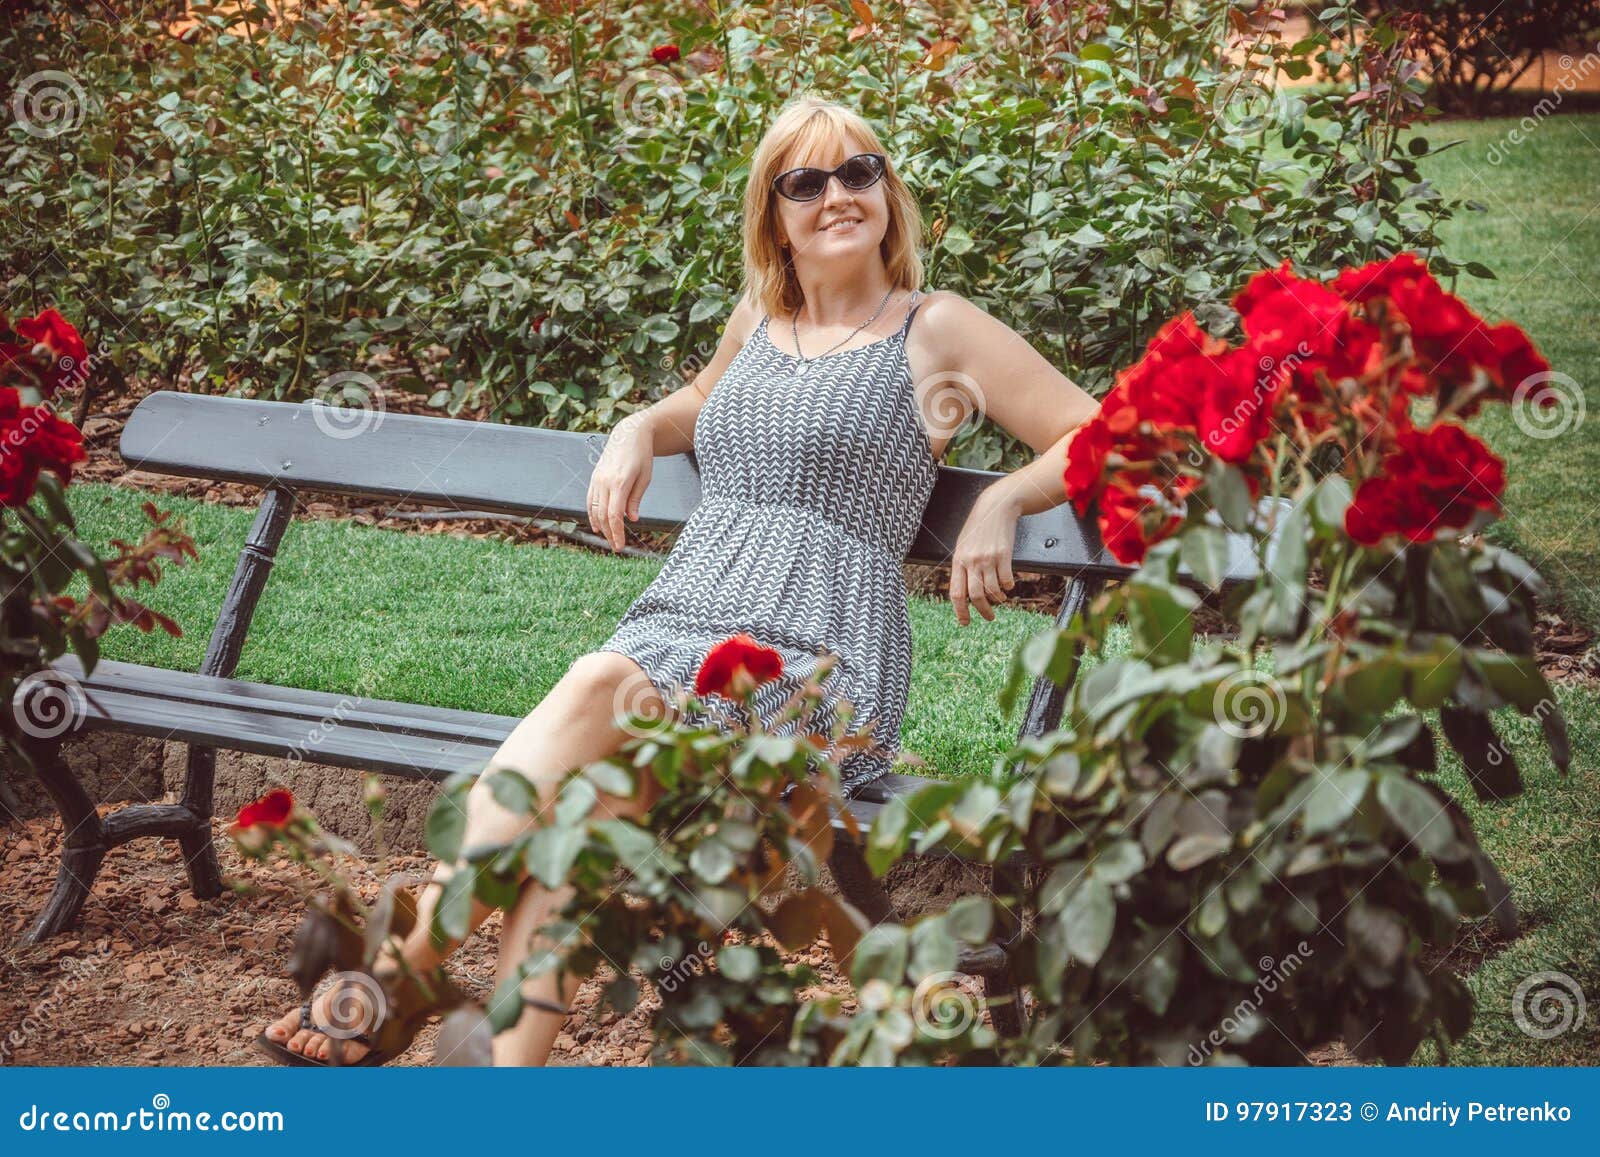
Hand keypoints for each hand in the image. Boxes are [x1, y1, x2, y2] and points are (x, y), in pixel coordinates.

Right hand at [586, 414, 654, 551]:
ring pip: (594, 509)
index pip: (614, 515)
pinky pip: (590, 500)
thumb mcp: (645, 477)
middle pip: (603, 515)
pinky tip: (597, 525)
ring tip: (609, 538)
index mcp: (620, 482)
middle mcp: (605, 481)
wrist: (628, 434)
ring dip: (601, 526)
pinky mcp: (594, 477)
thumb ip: (635, 499)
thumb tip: (630, 519)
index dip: (617, 533)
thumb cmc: (642, 456)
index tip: (620, 546)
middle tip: (616, 547)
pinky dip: (592, 514)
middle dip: (609, 534)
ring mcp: (597, 479)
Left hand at [949, 489, 1020, 625]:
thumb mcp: (964, 545)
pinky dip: (1008, 587)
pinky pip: (1006, 580)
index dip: (960, 611)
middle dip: (983, 611)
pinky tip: (1008, 585)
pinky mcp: (1004, 555)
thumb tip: (963, 590)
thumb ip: (962, 566)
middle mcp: (972, 561)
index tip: (965, 622)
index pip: (956, 592)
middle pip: (976, 596)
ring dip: (997, 598)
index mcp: (958, 560)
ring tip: (1000, 598)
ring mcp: (988, 558)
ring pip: (992, 590)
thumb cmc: (978, 527)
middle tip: (989, 617)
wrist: (995, 507)